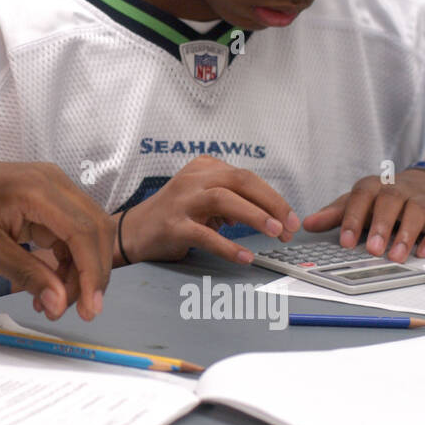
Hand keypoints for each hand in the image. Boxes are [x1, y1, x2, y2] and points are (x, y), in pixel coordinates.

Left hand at [0, 160, 112, 320]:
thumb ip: (27, 275)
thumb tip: (60, 305)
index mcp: (37, 189)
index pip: (83, 232)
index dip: (92, 273)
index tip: (90, 310)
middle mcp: (53, 181)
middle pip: (94, 230)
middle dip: (91, 274)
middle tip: (78, 312)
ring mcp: (52, 187)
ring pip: (85, 233)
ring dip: (77, 270)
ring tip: (51, 303)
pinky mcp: (48, 197)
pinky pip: (69, 231)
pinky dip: (64, 260)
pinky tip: (45, 285)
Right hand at [121, 155, 299, 263]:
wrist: (133, 231)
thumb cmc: (173, 214)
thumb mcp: (204, 198)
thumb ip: (232, 201)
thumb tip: (264, 215)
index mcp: (204, 168)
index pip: (247, 177)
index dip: (273, 198)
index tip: (291, 219)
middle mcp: (192, 180)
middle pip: (239, 181)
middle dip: (271, 203)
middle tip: (290, 225)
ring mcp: (181, 201)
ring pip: (224, 199)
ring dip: (254, 215)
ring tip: (275, 232)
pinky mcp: (172, 226)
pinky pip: (204, 234)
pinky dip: (228, 246)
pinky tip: (244, 256)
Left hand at [302, 168, 424, 261]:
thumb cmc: (385, 199)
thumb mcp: (358, 203)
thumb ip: (335, 214)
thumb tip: (307, 224)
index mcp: (373, 186)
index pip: (361, 197)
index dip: (352, 219)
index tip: (344, 242)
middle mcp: (397, 189)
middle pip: (389, 202)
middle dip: (381, 226)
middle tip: (372, 250)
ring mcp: (422, 198)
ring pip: (416, 211)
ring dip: (406, 234)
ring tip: (396, 256)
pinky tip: (424, 252)